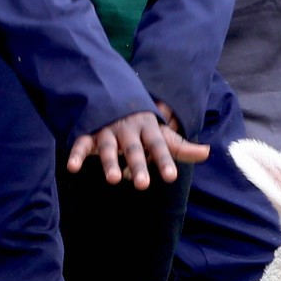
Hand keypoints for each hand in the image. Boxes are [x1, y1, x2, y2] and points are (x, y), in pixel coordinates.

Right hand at [66, 106, 208, 189]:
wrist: (112, 95)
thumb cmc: (142, 124)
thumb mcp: (162, 134)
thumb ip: (182, 147)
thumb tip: (207, 153)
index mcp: (148, 129)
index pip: (159, 146)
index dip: (164, 160)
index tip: (171, 177)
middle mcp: (128, 130)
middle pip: (134, 149)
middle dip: (137, 166)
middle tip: (143, 185)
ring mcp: (108, 131)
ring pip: (109, 147)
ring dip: (109, 162)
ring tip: (112, 180)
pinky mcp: (89, 133)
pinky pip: (82, 144)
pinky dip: (76, 155)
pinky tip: (72, 168)